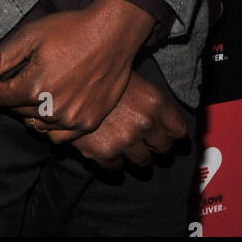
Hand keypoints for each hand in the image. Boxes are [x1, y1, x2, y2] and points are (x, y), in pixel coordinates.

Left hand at [0, 0, 154, 140]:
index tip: (18, 70)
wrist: (113, 33)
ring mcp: (72, 119)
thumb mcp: (30, 35)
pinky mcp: (89, 123)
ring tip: (49, 88)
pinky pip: (60, 136)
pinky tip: (61, 104)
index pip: (2, 98)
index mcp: (33, 86)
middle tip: (37, 74)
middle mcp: (51, 108)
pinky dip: (55, 125)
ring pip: (38, 126)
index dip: (5, 83)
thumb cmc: (71, 30)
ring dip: (37, 111)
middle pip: (19, 112)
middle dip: (21, 95)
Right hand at [69, 71, 187, 169]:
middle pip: (164, 147)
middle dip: (155, 143)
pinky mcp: (105, 153)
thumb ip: (149, 99)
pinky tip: (106, 145)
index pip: (179, 130)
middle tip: (145, 137)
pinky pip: (117, 167)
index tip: (168, 132)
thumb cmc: (97, 73)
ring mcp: (125, 140)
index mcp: (155, 101)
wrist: (61, 82)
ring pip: (143, 162)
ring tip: (125, 141)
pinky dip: (113, 160)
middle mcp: (145, 123)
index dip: (172, 131)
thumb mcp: (129, 77)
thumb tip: (162, 115)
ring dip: (136, 154)